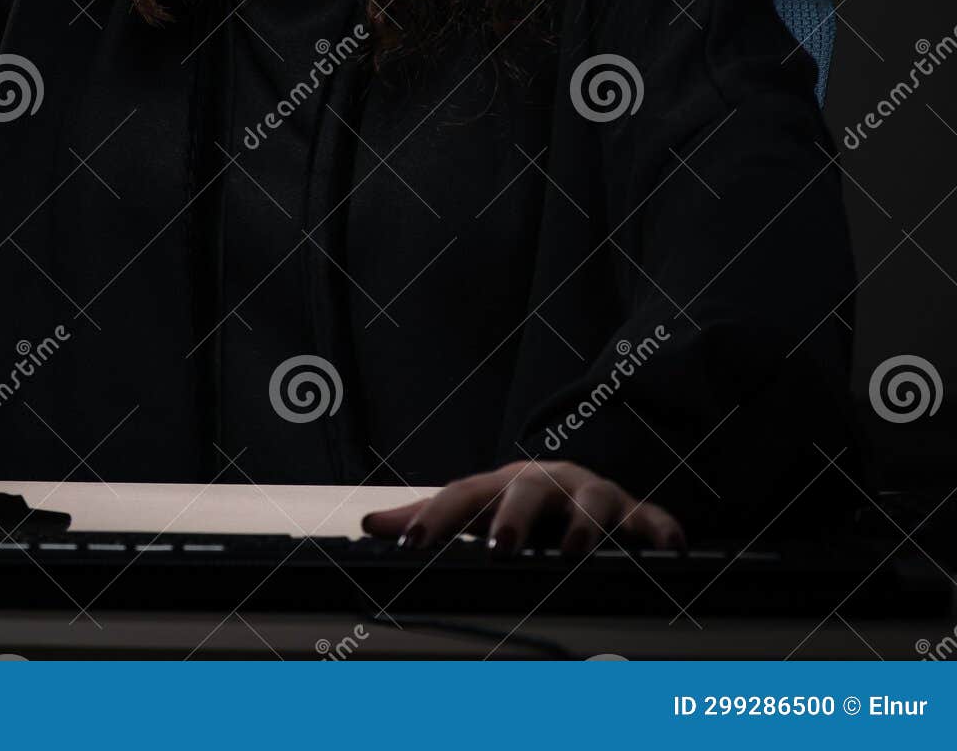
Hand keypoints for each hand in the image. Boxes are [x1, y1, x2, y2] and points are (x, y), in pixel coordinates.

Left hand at [361, 459, 685, 553]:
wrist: (577, 484)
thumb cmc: (515, 506)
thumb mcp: (473, 508)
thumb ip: (426, 517)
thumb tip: (368, 523)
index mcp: (500, 486)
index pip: (461, 497)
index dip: (435, 518)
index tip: (412, 543)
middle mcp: (545, 484)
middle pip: (527, 491)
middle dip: (515, 518)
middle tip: (502, 546)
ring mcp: (590, 494)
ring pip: (591, 502)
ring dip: (584, 525)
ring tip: (576, 551)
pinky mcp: (634, 511)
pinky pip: (652, 518)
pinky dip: (660, 530)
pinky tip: (667, 548)